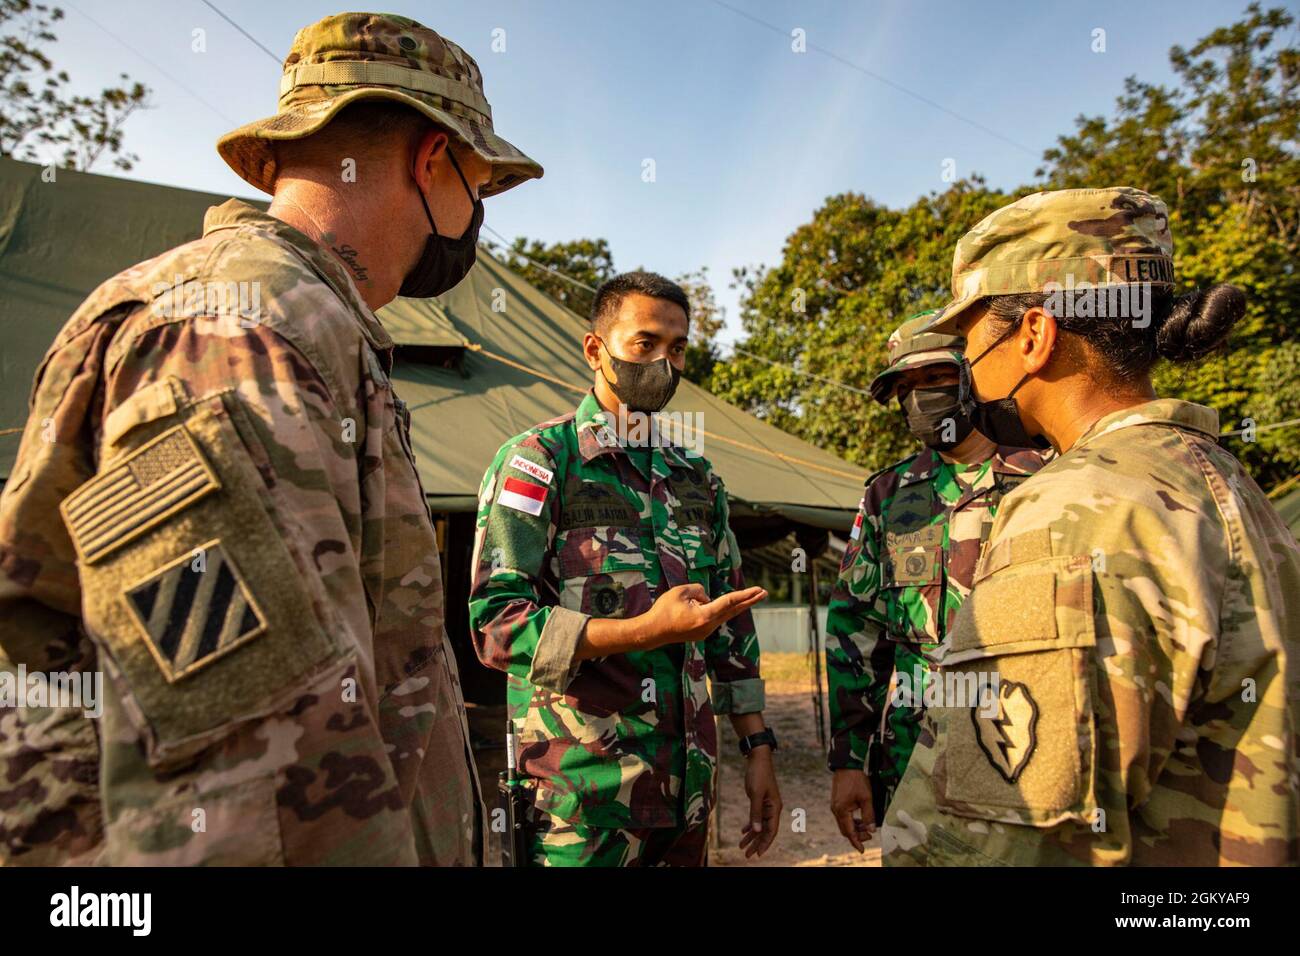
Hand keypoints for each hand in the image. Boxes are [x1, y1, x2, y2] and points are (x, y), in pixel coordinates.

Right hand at [638, 583, 766, 650]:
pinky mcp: (701, 634)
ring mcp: (706, 632)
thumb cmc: (664, 610)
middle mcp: (709, 626)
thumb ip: (699, 590)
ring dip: (721, 604)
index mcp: (705, 616)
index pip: (729, 602)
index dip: (744, 594)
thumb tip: (707, 598)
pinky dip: (710, 609)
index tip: (758, 590)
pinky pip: (711, 617)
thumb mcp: (680, 591)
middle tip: (764, 592)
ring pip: (720, 613)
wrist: (652, 632)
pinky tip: (695, 606)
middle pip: (733, 610)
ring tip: (701, 601)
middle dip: (749, 600)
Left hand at [739, 748, 780, 858]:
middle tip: (747, 855)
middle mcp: (772, 809)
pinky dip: (750, 824)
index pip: (771, 831)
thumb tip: (755, 831)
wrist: (758, 758)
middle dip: (756, 843)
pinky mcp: (760, 800)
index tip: (758, 854)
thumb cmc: (758, 774)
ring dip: (751, 836)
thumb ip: (755, 813)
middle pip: (765, 831)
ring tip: (742, 846)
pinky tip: (743, 831)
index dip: (765, 843)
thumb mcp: (755, 794)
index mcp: (774, 808)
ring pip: (759, 825)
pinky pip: (756, 817)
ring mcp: (766, 805)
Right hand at [830, 768, 874, 852]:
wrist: (846, 766)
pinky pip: (844, 817)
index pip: (849, 832)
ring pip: (844, 824)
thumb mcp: (866, 798)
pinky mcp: (837, 803)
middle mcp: (836, 810)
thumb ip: (869, 815)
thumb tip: (871, 830)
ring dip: (855, 828)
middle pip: (845, 830)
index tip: (862, 850)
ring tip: (867, 827)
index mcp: (842, 810)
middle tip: (869, 836)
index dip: (856, 842)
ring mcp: (835, 806)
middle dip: (857, 836)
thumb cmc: (856, 780)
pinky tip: (861, 819)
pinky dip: (852, 821)